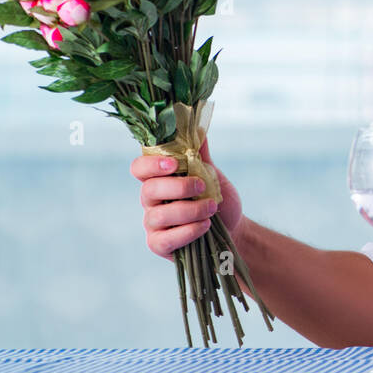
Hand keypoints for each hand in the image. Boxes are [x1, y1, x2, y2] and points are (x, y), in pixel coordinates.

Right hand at [130, 132, 244, 259]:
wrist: (232, 227)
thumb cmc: (216, 198)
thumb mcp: (211, 174)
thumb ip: (200, 154)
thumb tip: (198, 128)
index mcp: (158, 179)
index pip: (139, 168)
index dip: (151, 164)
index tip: (174, 163)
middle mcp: (150, 201)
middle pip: (148, 190)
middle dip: (178, 187)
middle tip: (202, 186)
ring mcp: (153, 224)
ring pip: (159, 215)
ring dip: (189, 210)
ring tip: (212, 208)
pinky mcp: (159, 245)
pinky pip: (165, 239)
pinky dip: (187, 231)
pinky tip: (205, 225)